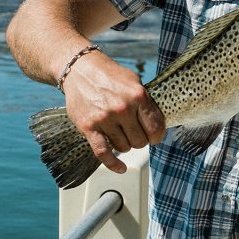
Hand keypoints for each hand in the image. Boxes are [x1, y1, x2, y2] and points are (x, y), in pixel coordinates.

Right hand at [62, 50, 165, 173]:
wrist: (80, 70)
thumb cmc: (111, 77)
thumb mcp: (135, 82)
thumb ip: (146, 103)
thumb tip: (158, 125)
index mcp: (138, 96)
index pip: (156, 128)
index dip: (157, 136)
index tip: (154, 137)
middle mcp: (123, 108)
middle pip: (140, 141)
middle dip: (140, 140)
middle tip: (135, 133)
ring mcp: (105, 118)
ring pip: (124, 147)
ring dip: (124, 144)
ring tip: (120, 132)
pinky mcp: (88, 127)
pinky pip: (103, 153)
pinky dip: (113, 164)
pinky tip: (121, 168)